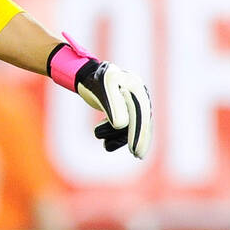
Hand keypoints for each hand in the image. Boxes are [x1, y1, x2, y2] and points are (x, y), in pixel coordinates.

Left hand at [48, 34, 152, 159]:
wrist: (87, 74)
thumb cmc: (93, 80)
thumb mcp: (102, 89)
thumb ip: (112, 105)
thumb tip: (122, 125)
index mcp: (135, 87)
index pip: (140, 113)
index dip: (139, 133)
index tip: (135, 150)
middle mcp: (139, 94)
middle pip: (142, 120)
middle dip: (138, 138)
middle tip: (137, 155)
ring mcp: (134, 101)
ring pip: (132, 125)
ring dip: (116, 134)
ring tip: (97, 131)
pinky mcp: (127, 108)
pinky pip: (128, 125)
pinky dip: (117, 135)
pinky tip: (106, 143)